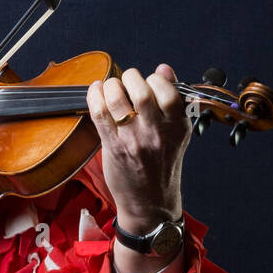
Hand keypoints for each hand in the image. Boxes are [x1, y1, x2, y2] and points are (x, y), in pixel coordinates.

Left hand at [86, 63, 190, 231]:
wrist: (150, 203)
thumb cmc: (161, 165)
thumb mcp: (176, 132)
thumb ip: (171, 101)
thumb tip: (164, 68)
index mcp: (177, 125)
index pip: (167, 89)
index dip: (155, 78)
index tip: (148, 82)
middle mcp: (157, 132)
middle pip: (141, 90)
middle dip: (130, 77)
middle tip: (127, 81)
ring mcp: (134, 140)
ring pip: (118, 99)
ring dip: (111, 85)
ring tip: (111, 87)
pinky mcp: (113, 147)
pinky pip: (99, 113)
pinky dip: (94, 96)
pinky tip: (96, 91)